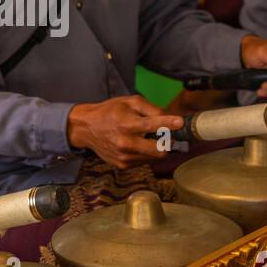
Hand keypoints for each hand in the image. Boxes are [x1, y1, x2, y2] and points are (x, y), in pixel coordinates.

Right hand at [66, 95, 184, 168]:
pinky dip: (145, 153)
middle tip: (167, 136)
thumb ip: (151, 108)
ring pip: (154, 157)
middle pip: (159, 150)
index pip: (151, 125)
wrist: (87, 128)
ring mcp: (124, 156)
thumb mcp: (129, 102)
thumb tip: (169, 117)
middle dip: (167, 143)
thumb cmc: (110, 112)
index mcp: (127, 124)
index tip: (180, 122)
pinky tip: (136, 144)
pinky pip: (144, 161)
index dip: (168, 124)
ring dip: (155, 148)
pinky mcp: (122, 165)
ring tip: (145, 137)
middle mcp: (126, 143)